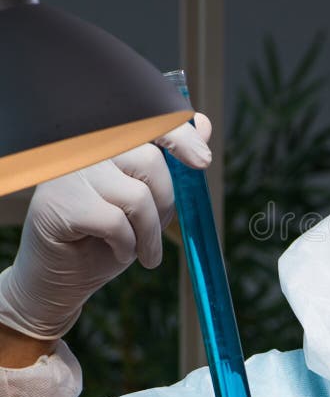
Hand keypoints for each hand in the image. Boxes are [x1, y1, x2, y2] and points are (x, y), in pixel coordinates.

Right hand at [0, 113, 211, 339]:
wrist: (64, 276)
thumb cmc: (107, 235)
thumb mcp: (148, 196)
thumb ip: (172, 161)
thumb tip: (203, 123)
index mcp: (106, 138)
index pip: (147, 121)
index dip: (180, 135)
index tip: (202, 160)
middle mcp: (84, 147)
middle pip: (150, 160)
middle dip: (166, 203)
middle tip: (158, 230)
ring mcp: (67, 172)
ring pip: (137, 196)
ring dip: (148, 233)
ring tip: (140, 250)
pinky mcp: (58, 201)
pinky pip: (115, 222)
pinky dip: (126, 245)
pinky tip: (116, 251)